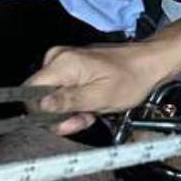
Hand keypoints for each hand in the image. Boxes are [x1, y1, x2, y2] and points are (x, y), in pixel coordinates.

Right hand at [26, 43, 163, 135]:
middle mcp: (58, 58)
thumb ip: (68, 102)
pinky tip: (91, 106)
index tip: (63, 122)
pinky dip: (76, 103)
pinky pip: (64, 91)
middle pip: (42, 96)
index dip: (41, 112)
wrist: (149, 64)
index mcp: (62, 63)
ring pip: (54, 97)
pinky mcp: (72, 68)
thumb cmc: (131, 79)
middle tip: (84, 119)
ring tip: (92, 112)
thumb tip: (41, 107)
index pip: (30, 92)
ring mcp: (65, 62)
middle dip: (61, 114)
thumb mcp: (100, 97)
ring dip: (71, 111)